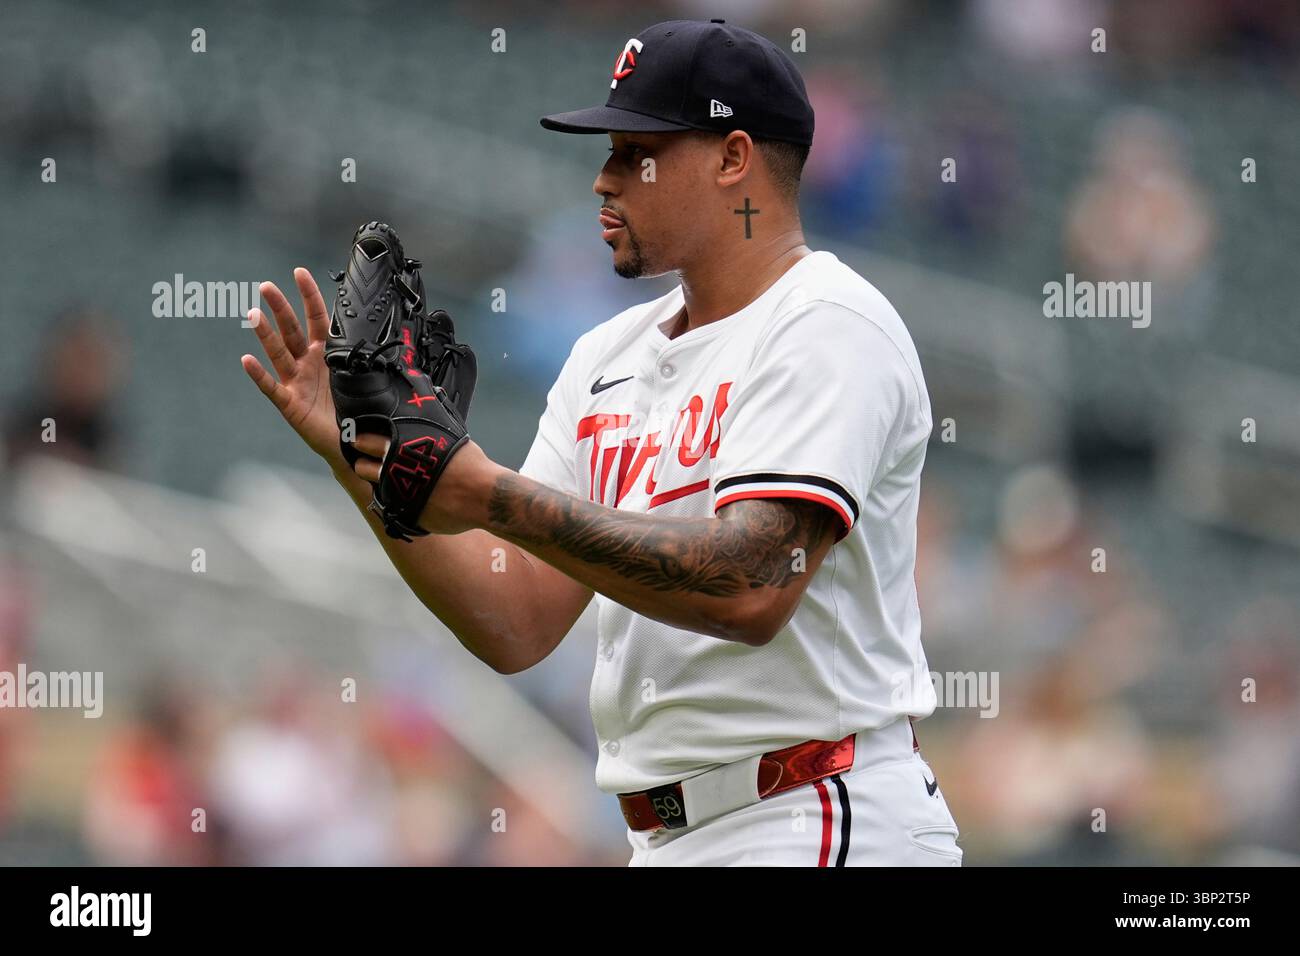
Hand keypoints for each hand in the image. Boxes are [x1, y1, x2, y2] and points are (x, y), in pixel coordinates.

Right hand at [241, 269, 345, 470]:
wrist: (351, 441)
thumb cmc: (354, 408)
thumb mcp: (363, 377)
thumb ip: (364, 356)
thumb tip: (383, 332)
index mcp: (327, 353)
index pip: (317, 318)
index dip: (309, 296)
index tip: (299, 272)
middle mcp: (308, 363)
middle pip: (291, 329)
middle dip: (280, 307)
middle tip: (267, 286)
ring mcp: (297, 382)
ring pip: (279, 353)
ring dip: (266, 334)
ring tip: (254, 314)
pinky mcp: (290, 404)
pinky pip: (272, 387)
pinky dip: (259, 375)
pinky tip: (247, 361)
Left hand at [350, 433, 497, 536]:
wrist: (482, 495)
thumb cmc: (470, 464)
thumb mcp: (448, 434)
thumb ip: (427, 426)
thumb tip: (429, 405)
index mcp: (401, 444)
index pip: (365, 439)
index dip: (363, 439)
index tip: (364, 439)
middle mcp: (392, 467)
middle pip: (360, 463)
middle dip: (363, 459)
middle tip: (372, 459)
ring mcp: (395, 491)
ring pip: (369, 484)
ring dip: (373, 478)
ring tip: (387, 476)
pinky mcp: (401, 512)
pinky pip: (387, 503)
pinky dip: (391, 497)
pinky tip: (402, 493)